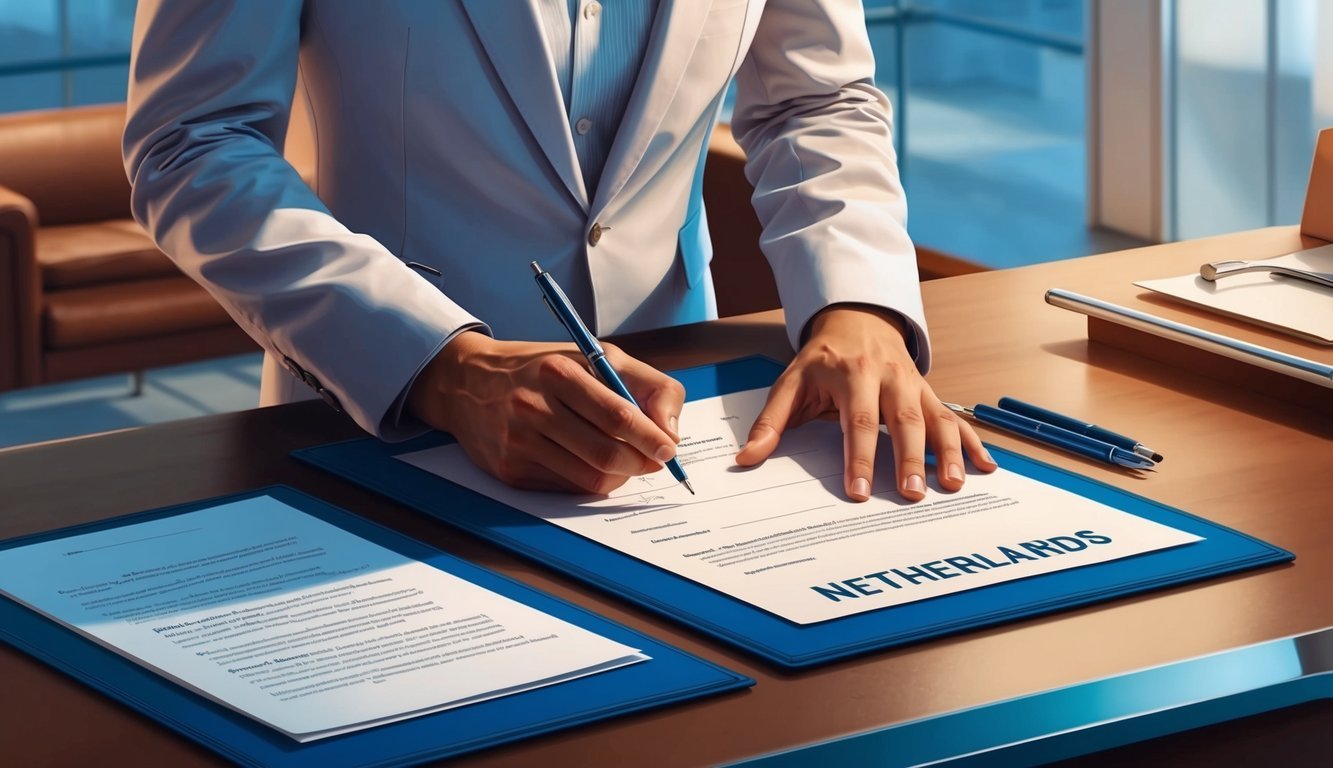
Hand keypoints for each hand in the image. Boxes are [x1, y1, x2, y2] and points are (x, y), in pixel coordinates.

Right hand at [407, 332, 684, 494]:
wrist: (467, 382)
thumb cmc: (542, 368)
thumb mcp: (595, 356)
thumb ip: (646, 385)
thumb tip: (670, 432)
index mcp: (558, 372)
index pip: (618, 415)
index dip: (651, 438)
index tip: (669, 450)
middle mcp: (534, 408)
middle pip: (606, 453)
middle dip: (641, 463)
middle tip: (653, 460)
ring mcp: (519, 443)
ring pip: (590, 478)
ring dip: (620, 476)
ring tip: (626, 461)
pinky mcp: (510, 471)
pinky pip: (567, 488)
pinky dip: (590, 481)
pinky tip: (590, 462)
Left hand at [735, 306, 996, 501]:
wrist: (857, 319)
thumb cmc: (822, 359)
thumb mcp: (791, 381)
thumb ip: (771, 421)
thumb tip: (747, 458)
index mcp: (853, 375)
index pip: (858, 420)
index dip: (858, 457)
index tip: (857, 491)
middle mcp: (889, 377)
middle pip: (904, 421)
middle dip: (910, 459)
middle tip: (911, 494)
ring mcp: (914, 384)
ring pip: (936, 418)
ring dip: (949, 452)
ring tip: (955, 483)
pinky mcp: (928, 392)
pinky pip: (954, 417)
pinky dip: (972, 441)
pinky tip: (985, 465)